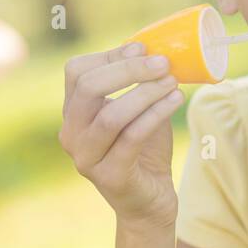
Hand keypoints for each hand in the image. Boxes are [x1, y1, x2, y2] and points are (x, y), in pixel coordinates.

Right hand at [59, 41, 184, 231]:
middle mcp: (71, 134)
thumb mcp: (139, 109)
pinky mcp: (109, 176)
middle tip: (163, 63)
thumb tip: (152, 46)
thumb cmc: (145, 150)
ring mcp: (86, 158)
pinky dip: (156, 114)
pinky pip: (132, 138)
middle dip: (129, 70)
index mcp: (73, 113)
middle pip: (89, 88)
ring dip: (146, 93)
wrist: (150, 201)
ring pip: (111, 115)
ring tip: (174, 82)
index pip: (77, 72)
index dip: (110, 56)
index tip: (144, 50)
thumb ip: (138, 82)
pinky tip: (176, 101)